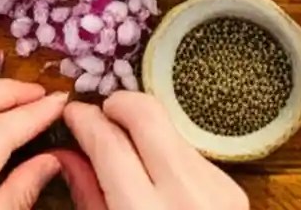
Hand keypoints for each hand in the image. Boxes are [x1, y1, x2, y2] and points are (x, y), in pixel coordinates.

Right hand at [63, 91, 248, 209]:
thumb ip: (89, 195)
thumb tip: (68, 153)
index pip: (109, 145)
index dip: (86, 121)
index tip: (73, 113)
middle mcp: (184, 196)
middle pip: (147, 115)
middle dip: (119, 104)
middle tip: (101, 113)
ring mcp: (215, 189)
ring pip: (170, 129)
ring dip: (144, 128)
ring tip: (125, 145)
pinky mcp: (232, 188)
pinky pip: (190, 153)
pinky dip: (167, 152)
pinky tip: (156, 172)